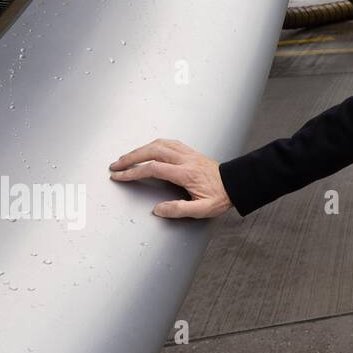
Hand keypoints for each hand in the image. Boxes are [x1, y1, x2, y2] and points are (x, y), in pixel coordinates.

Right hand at [109, 138, 232, 218]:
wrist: (237, 183)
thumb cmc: (222, 196)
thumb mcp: (203, 209)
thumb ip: (180, 209)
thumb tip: (159, 209)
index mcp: (186, 173)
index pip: (154, 168)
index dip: (134, 172)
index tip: (120, 176)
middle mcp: (186, 160)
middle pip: (153, 151)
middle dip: (131, 157)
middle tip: (116, 165)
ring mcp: (189, 153)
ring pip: (160, 144)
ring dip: (141, 149)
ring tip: (127, 157)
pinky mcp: (191, 152)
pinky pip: (170, 143)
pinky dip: (154, 144)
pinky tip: (148, 149)